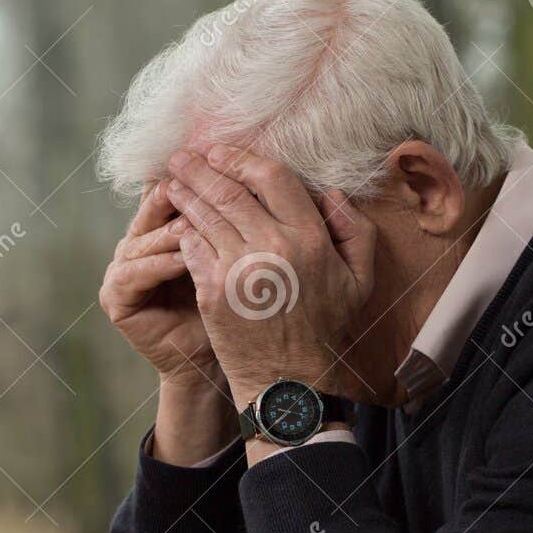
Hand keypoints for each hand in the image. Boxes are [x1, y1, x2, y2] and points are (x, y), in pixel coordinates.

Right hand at [98, 181, 222, 391]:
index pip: (174, 188)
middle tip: (204, 182)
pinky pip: (135, 273)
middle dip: (181, 192)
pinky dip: (159, 264)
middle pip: (153, 206)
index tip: (224, 161)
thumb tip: (263, 167)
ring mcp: (121, 268)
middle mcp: (138, 242)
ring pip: (144, 238)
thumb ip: (237, 217)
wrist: (213, 361)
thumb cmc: (231, 308)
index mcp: (163, 226)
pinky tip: (184, 258)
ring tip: (199, 223)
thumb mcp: (235, 255)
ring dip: (172, 230)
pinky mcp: (114, 297)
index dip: (197, 175)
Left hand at [165, 146, 377, 406]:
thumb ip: (354, 229)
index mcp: (311, 238)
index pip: (272, 178)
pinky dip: (183, 230)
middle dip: (202, 169)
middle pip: (230, 191)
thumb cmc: (325, 327)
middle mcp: (274, 247)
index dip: (242, 159)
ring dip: (185, 194)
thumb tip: (329, 192)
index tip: (222, 153)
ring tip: (172, 181)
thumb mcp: (359, 279)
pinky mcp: (214, 291)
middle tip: (182, 156)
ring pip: (206, 216)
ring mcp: (240, 269)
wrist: (290, 379)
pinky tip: (175, 221)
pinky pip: (193, 248)